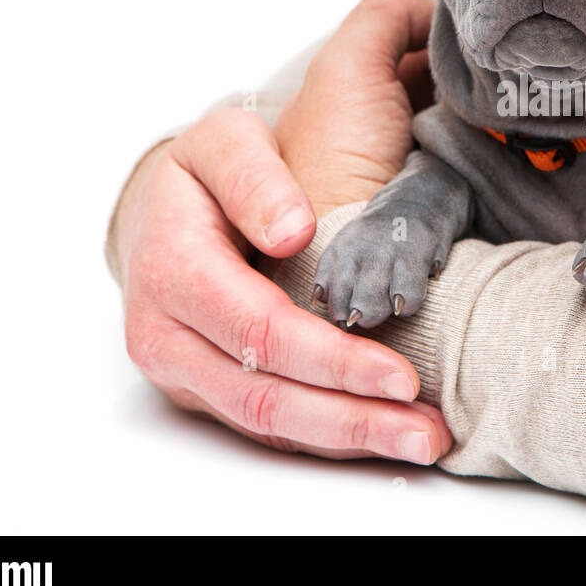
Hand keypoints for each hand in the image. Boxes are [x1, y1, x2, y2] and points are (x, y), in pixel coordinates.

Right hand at [115, 0, 446, 461]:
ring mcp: (184, 374)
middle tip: (428, 434)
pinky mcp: (207, 393)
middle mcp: (166, 338)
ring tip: (421, 442)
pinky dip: (329, 436)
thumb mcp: (223, 143)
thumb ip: (253, 176)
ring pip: (268, 424)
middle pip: (266, 397)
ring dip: (348, 440)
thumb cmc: (204, 176)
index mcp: (172, 273)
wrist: (158, 214)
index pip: (262, 331)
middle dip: (352, 421)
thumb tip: (293, 232)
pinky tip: (384, 434)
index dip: (334, 360)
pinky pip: (269, 426)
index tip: (403, 376)